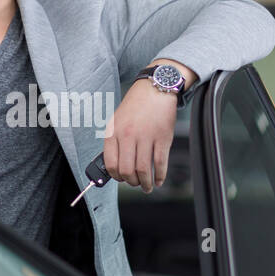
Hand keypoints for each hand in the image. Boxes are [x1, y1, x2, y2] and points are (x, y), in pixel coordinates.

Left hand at [103, 78, 178, 192]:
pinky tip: (158, 180)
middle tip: (135, 184)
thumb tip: (115, 166)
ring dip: (145, 183)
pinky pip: (160, 163)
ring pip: (143, 170)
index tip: (121, 179)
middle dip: (131, 183)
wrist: (155, 89)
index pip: (111, 164)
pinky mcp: (163, 138)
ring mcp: (146, 137)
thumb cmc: (136, 106)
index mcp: (114, 132)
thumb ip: (114, 141)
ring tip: (147, 186)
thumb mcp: (117, 121)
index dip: (116, 176)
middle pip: (127, 170)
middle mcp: (129, 135)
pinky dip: (159, 176)